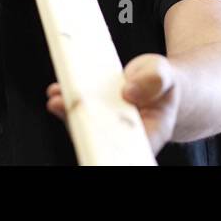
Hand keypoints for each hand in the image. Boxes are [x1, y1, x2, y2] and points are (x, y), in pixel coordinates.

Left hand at [46, 53, 180, 153]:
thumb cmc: (163, 83)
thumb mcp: (165, 74)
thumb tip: (128, 91)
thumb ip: (154, 80)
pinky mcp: (96, 118)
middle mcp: (127, 137)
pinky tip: (57, 91)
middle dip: (78, 124)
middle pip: (101, 139)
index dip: (107, 142)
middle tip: (60, 105)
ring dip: (68, 112)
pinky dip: (66, 103)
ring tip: (56, 96)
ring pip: (86, 128)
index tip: (90, 128)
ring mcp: (108, 129)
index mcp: (151, 133)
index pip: (127, 146)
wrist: (157, 83)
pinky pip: (79, 115)